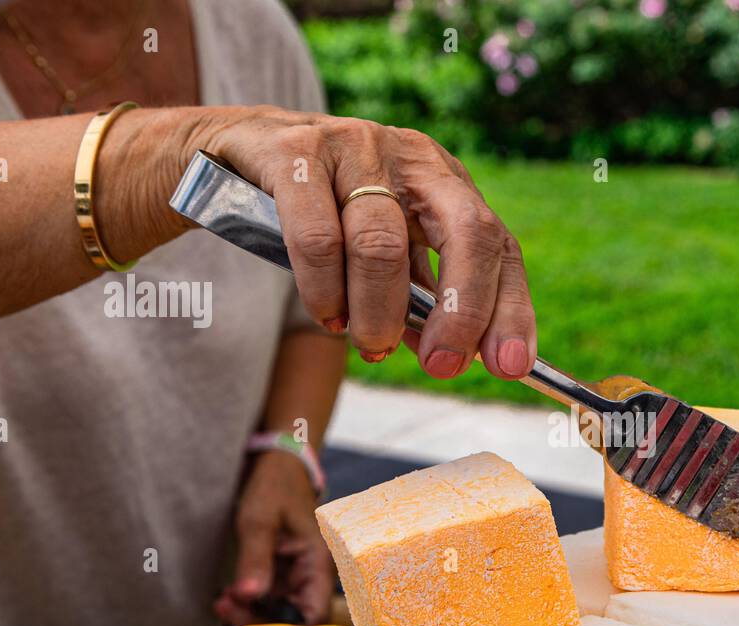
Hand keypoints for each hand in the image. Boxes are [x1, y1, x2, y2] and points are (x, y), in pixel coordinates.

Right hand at [181, 108, 536, 379]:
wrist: (227, 157)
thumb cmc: (320, 215)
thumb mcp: (381, 254)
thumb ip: (416, 302)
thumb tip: (448, 358)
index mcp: (445, 183)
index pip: (499, 245)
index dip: (511, 308)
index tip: (510, 365)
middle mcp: (412, 157)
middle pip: (467, 232)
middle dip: (463, 312)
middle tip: (442, 366)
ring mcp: (355, 147)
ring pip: (383, 245)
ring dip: (378, 313)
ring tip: (367, 344)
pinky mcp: (294, 152)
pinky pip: (318, 238)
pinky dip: (324, 290)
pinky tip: (326, 314)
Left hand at [214, 451, 333, 625]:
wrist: (276, 464)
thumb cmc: (275, 485)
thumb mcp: (260, 519)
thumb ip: (256, 558)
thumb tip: (249, 596)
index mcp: (318, 562)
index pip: (314, 613)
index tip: (251, 621)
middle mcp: (312, 574)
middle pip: (294, 618)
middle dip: (260, 620)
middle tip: (225, 608)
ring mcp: (297, 575)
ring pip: (279, 610)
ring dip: (250, 612)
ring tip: (222, 602)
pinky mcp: (282, 572)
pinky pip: (269, 597)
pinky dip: (248, 601)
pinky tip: (228, 595)